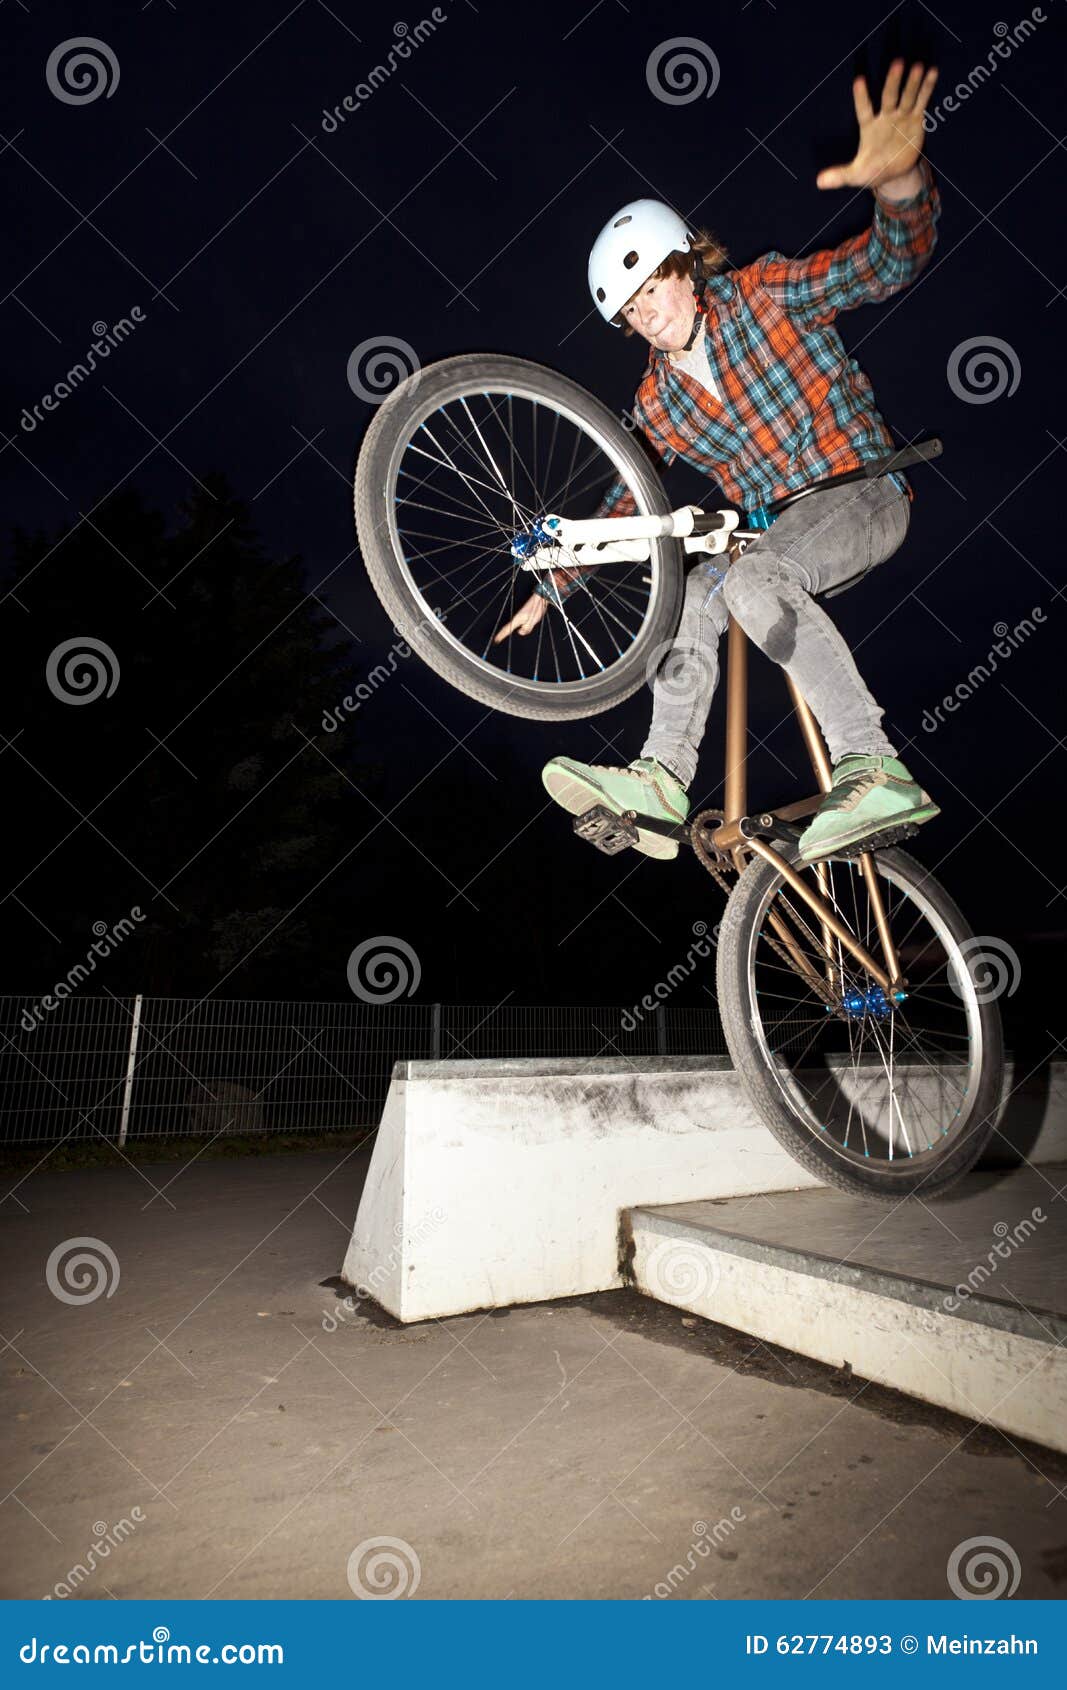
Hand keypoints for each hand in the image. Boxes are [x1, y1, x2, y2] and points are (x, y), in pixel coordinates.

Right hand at [494, 590, 547, 641]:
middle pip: (507, 627)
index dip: (501, 635)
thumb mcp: (532, 620)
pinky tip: (513, 630)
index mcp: (517, 619)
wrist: (539, 599)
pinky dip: (511, 628)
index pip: (507, 629)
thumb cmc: (536, 609)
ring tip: (501, 636)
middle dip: (501, 634)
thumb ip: (526, 628)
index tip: (496, 640)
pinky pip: (515, 624)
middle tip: (496, 640)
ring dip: (505, 631)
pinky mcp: (523, 616)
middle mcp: (516, 618)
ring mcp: (519, 617)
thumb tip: (520, 632)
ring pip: (511, 626)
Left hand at [816, 58, 937, 192]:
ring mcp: (901, 116)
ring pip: (907, 96)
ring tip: (918, 66)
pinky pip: (921, 101)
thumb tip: (819, 182)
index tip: (858, 81)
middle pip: (889, 96)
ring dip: (912, 82)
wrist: (893, 173)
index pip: (863, 109)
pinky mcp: (915, 119)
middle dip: (893, 81)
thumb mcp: (855, 176)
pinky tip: (932, 71)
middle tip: (897, 63)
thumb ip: (839, 175)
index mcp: (868, 127)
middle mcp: (885, 117)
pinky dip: (927, 87)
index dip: (861, 97)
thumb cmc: (871, 171)